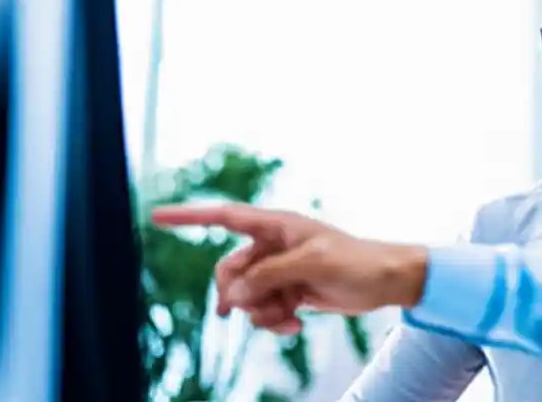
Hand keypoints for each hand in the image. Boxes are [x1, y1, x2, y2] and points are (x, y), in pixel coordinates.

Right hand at [151, 204, 427, 333]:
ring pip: (243, 296)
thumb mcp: (312, 265)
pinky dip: (272, 320)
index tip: (156, 217)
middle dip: (238, 294)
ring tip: (288, 317)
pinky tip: (294, 325)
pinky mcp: (287, 291)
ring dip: (260, 313)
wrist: (386, 281)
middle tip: (256, 307)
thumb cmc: (356, 261)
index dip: (189, 216)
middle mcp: (272, 245)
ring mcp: (278, 270)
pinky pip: (261, 310)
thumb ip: (268, 276)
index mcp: (277, 225)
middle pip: (228, 271)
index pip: (224, 216)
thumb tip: (232, 294)